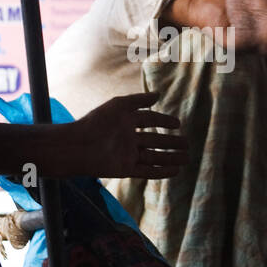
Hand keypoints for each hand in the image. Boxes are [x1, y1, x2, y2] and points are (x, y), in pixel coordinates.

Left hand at [73, 91, 187, 178]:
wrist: (78, 146)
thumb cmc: (97, 122)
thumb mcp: (118, 105)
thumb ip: (139, 100)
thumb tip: (158, 94)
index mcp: (126, 121)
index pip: (150, 120)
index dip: (164, 120)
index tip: (178, 124)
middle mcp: (129, 138)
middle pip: (155, 140)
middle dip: (171, 142)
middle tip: (188, 144)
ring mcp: (128, 154)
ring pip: (154, 157)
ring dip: (170, 158)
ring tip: (187, 158)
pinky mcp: (126, 169)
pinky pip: (147, 171)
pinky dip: (161, 172)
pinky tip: (174, 171)